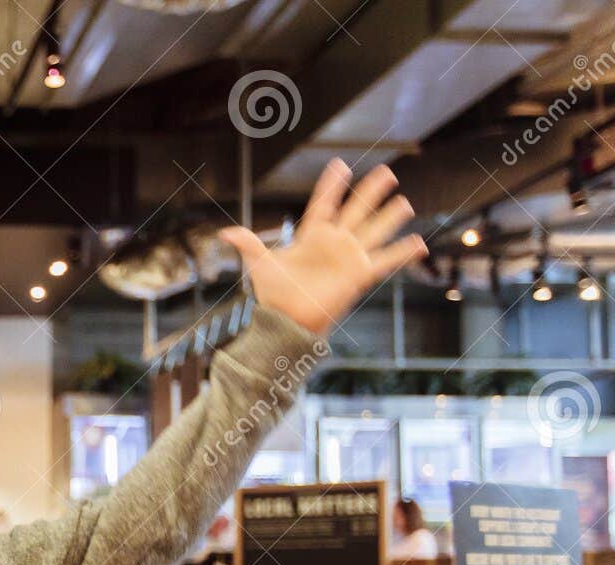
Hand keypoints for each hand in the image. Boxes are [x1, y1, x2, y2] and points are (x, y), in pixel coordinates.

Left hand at [219, 159, 426, 335]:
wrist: (287, 321)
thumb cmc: (274, 295)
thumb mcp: (260, 264)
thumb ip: (248, 244)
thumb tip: (223, 232)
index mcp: (311, 236)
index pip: (324, 204)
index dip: (331, 186)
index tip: (340, 165)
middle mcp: (334, 243)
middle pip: (356, 210)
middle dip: (370, 191)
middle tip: (387, 171)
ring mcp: (349, 258)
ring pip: (374, 230)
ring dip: (390, 217)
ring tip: (405, 202)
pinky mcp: (359, 275)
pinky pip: (386, 261)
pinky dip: (403, 253)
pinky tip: (419, 243)